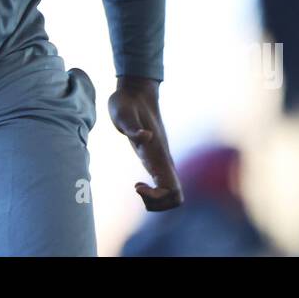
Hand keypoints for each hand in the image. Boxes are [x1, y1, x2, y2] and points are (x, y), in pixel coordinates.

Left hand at [109, 77, 183, 210]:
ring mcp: (161, 161)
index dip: (156, 197)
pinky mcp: (155, 160)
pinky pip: (163, 185)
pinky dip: (152, 193)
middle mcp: (163, 161)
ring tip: (139, 188)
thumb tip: (145, 137)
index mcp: (158, 155)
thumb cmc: (126, 104)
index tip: (137, 186)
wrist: (135, 92)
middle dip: (157, 204)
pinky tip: (138, 184)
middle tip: (138, 188)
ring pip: (172, 193)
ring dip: (155, 200)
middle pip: (175, 197)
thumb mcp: (123, 114)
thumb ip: (133, 127)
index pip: (171, 189)